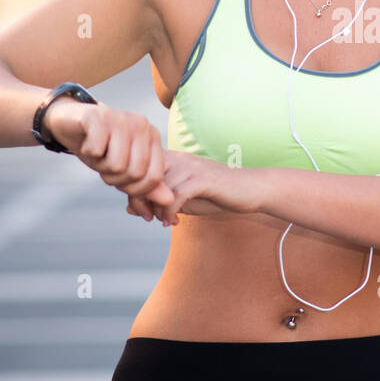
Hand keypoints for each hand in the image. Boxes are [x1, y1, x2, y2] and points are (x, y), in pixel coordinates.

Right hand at [44, 98, 175, 211]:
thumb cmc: (103, 148)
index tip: (121, 183)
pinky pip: (96, 150)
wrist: (72, 122)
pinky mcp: (97, 116)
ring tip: (98, 153)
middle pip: (135, 173)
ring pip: (116, 165)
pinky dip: (87, 152)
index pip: (154, 177)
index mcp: (153, 137)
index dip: (135, 190)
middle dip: (115, 178)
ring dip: (100, 166)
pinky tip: (87, 142)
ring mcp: (121, 118)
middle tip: (105, 164)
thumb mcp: (125, 168)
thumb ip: (147, 185)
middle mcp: (141, 125)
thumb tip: (168, 200)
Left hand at [126, 153, 265, 226]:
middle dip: (140, 202)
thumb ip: (158, 200)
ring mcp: (191, 167)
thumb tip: (130, 207)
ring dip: (156, 210)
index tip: (143, 212)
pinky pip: (175, 197)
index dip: (134, 193)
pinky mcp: (202, 179)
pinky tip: (173, 222)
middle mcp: (179, 158)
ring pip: (158, 190)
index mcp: (172, 158)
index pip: (139, 171)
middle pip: (144, 178)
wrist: (250, 191)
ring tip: (164, 221)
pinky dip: (169, 213)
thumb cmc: (216, 194)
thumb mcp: (182, 198)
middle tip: (149, 218)